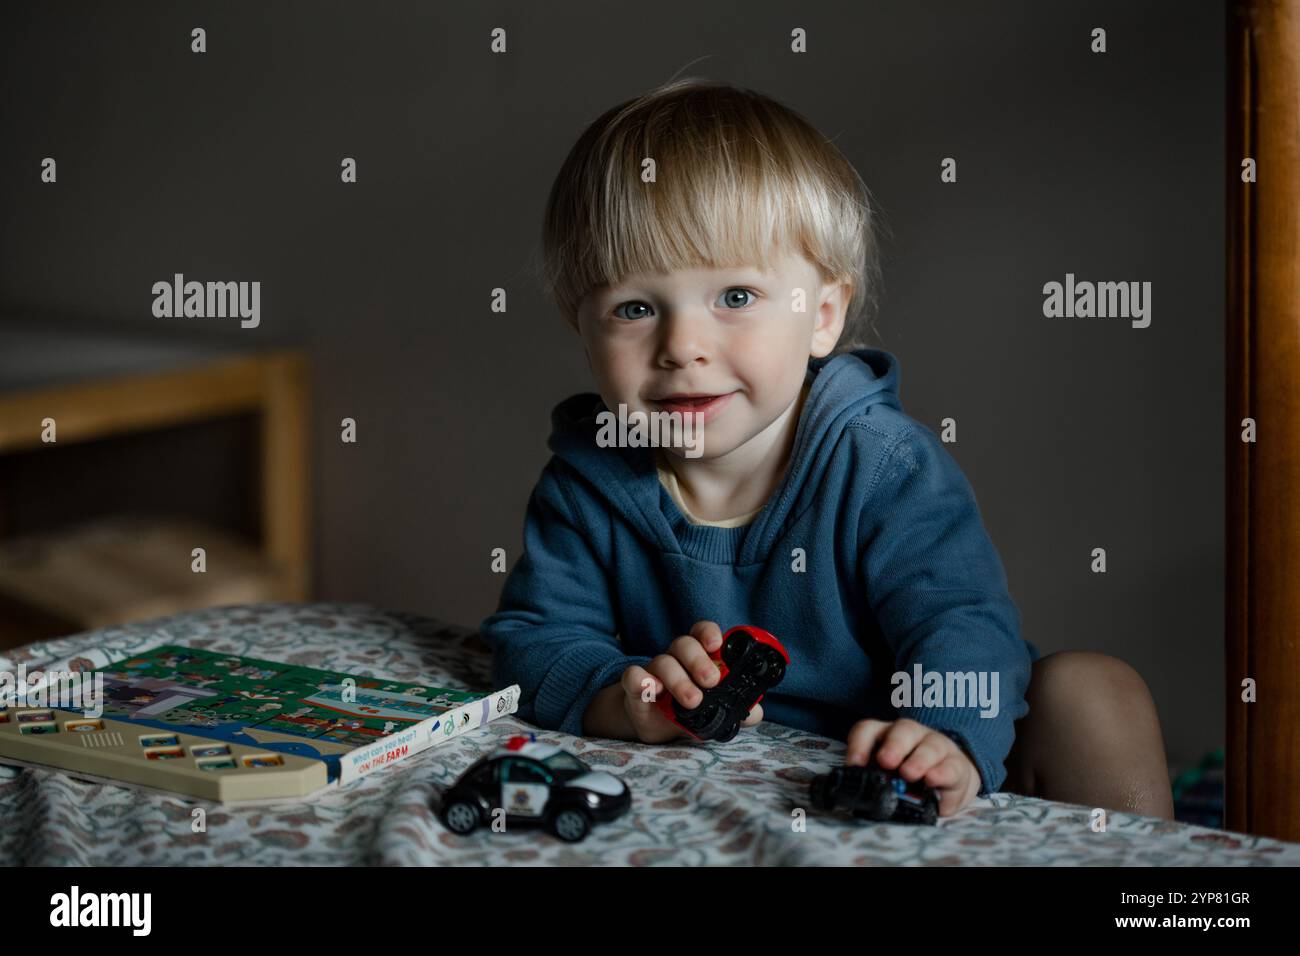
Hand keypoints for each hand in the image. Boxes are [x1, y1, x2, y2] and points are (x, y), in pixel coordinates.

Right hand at [620, 620, 764, 742]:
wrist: (656, 726)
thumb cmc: (689, 709)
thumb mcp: (715, 709)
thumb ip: (737, 708)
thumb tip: (756, 712)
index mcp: (698, 657)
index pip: (702, 633)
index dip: (708, 633)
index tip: (717, 644)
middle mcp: (676, 659)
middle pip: (684, 644)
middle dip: (699, 660)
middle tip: (711, 681)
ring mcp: (654, 671)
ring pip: (663, 661)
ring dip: (679, 680)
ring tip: (693, 701)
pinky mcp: (635, 688)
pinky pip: (633, 676)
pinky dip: (642, 680)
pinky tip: (652, 690)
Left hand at [845, 718, 980, 816]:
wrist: (948, 783)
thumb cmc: (910, 780)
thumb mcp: (889, 780)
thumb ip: (877, 782)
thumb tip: (864, 795)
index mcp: (887, 736)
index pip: (869, 730)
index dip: (859, 744)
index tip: (855, 764)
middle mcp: (912, 736)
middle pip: (903, 730)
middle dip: (894, 745)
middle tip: (885, 761)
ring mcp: (936, 746)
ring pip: (929, 746)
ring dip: (918, 759)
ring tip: (909, 774)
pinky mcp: (957, 764)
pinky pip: (951, 766)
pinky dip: (942, 773)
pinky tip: (932, 780)